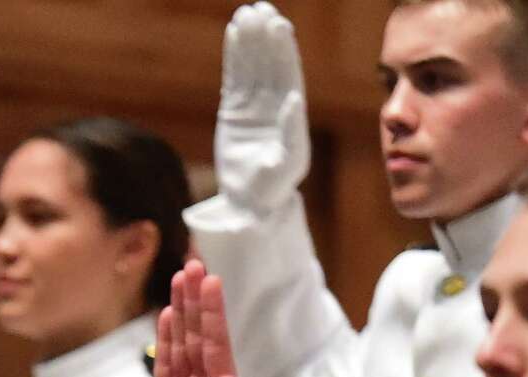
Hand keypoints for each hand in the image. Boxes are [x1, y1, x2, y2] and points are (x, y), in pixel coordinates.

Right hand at [147, 260, 241, 376]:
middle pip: (200, 337)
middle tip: (193, 264)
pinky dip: (166, 341)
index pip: (216, 346)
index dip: (212, 314)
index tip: (210, 281)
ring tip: (180, 279)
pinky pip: (166, 366)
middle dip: (197, 302)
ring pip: (184, 345)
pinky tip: (166, 319)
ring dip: (182, 313)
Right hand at [215, 3, 310, 215]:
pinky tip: (233, 33)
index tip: (278, 25)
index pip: (288, 75)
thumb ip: (291, 132)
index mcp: (292, 114)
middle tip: (259, 9)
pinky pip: (234, 78)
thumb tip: (294, 99)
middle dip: (266, 37)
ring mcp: (254, 107)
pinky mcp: (234, 112)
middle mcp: (275, 105)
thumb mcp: (287, 165)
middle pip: (270, 64)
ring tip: (244, 13)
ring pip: (252, 66)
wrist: (250, 205)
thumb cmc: (273, 189)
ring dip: (249, 40)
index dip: (284, 49)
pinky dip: (234, 56)